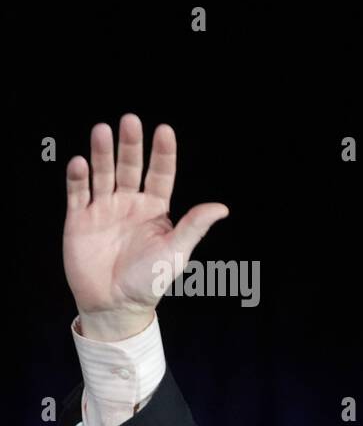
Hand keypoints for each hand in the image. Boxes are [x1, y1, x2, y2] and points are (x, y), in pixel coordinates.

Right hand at [63, 113, 228, 341]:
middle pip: (129, 167)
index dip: (162, 153)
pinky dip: (78, 178)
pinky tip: (81, 162)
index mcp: (155, 209)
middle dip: (130, 145)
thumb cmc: (150, 281)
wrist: (115, 304)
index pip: (160, 174)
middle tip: (130, 120)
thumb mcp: (176, 253)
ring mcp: (103, 209)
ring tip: (102, 130)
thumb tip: (222, 208)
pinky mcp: (79, 219)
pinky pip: (77, 193)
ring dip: (102, 153)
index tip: (164, 130)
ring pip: (102, 174)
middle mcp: (129, 203)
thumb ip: (194, 227)